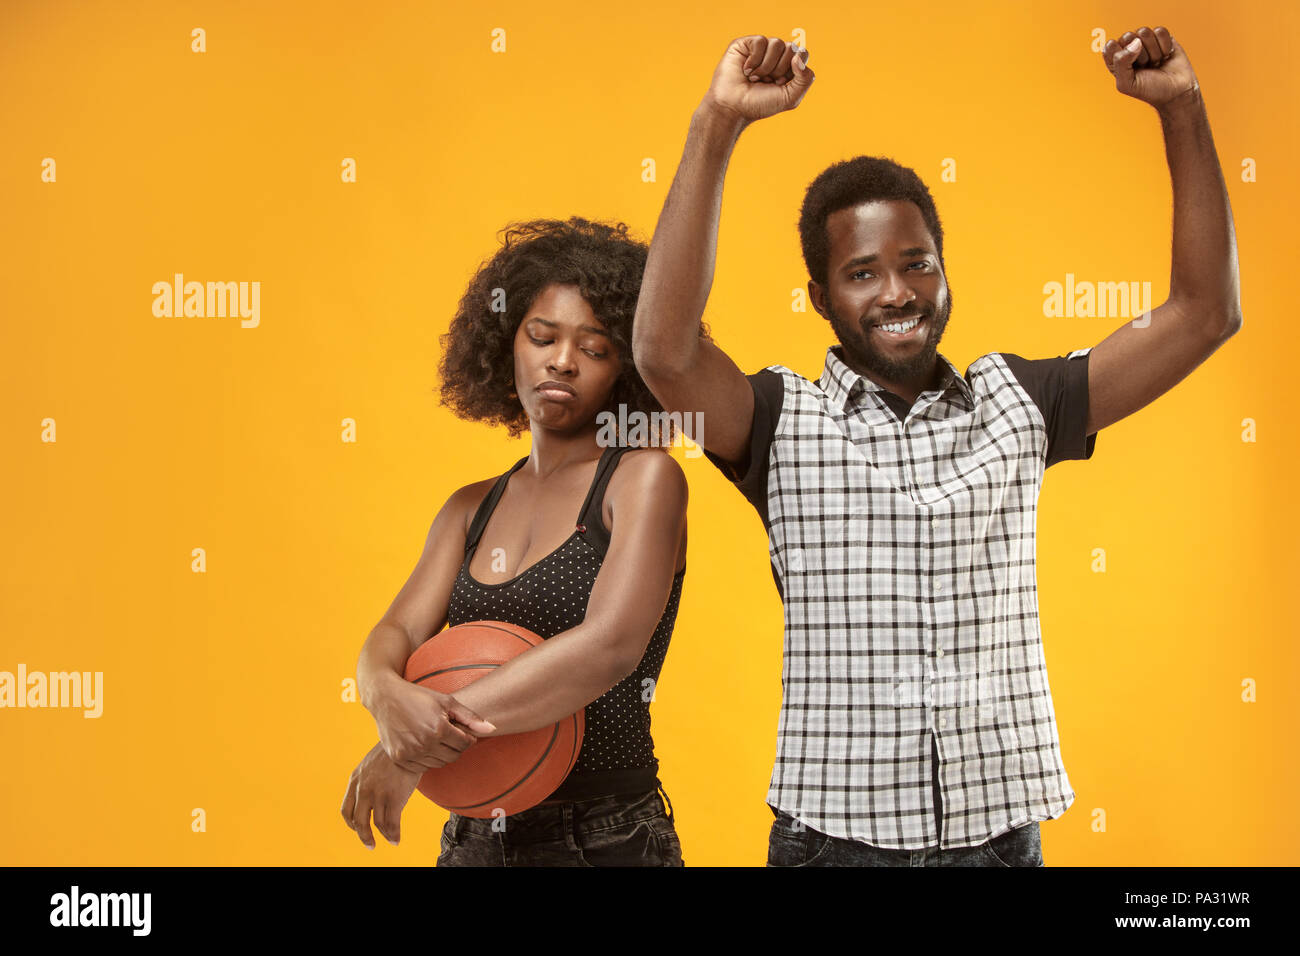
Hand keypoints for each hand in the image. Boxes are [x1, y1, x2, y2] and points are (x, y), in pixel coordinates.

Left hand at [340, 742, 419, 848]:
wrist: (408, 741)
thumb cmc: (393, 752)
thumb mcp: (371, 763)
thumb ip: (366, 778)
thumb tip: (370, 793)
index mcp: (355, 780)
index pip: (347, 810)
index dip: (352, 823)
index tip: (359, 829)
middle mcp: (363, 789)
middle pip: (358, 821)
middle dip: (364, 836)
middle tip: (370, 844)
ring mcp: (378, 794)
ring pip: (377, 824)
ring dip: (383, 836)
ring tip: (391, 840)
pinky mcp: (394, 798)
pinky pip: (391, 824)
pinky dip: (393, 835)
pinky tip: (397, 838)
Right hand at [371, 673, 495, 773]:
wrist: (386, 698)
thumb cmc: (419, 697)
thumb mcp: (447, 701)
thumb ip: (471, 717)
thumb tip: (492, 729)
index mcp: (439, 728)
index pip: (465, 744)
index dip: (467, 737)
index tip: (461, 730)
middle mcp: (424, 743)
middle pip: (454, 756)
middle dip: (456, 746)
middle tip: (448, 733)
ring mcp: (410, 752)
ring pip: (439, 763)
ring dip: (442, 753)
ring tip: (435, 737)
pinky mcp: (399, 758)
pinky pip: (423, 767)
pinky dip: (427, 758)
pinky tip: (423, 744)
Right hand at [702, 35, 814, 124]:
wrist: (733, 108)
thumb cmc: (759, 104)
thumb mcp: (790, 98)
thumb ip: (805, 79)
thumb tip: (799, 56)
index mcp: (788, 66)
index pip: (802, 54)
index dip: (794, 68)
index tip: (780, 83)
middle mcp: (775, 55)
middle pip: (791, 47)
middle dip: (779, 69)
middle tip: (766, 81)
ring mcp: (761, 49)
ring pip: (777, 43)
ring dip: (766, 66)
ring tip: (754, 78)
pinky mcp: (746, 44)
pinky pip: (760, 41)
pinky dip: (754, 60)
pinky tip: (745, 70)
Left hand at [1102, 26, 1198, 110]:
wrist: (1176, 92)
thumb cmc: (1150, 90)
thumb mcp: (1127, 84)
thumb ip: (1121, 63)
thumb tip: (1135, 42)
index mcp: (1115, 60)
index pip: (1110, 46)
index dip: (1121, 55)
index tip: (1131, 67)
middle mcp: (1128, 49)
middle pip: (1127, 36)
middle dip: (1139, 54)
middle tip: (1145, 66)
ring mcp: (1145, 42)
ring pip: (1144, 32)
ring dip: (1152, 51)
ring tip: (1155, 62)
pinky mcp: (1161, 37)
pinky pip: (1160, 31)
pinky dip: (1164, 45)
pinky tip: (1165, 56)